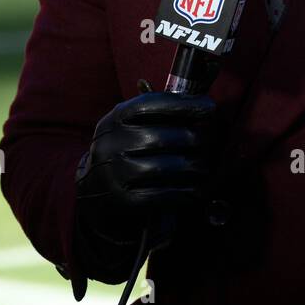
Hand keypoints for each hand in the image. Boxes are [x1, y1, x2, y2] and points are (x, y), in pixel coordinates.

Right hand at [75, 89, 223, 243]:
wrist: (96, 191)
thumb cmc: (126, 150)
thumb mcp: (130, 126)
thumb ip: (158, 114)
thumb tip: (202, 106)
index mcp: (115, 120)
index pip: (149, 105)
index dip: (183, 104)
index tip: (209, 107)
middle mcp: (111, 144)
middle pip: (162, 137)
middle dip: (193, 138)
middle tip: (207, 142)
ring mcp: (115, 173)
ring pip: (166, 167)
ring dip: (193, 166)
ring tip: (203, 167)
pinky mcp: (123, 200)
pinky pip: (162, 194)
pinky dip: (184, 191)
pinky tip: (195, 189)